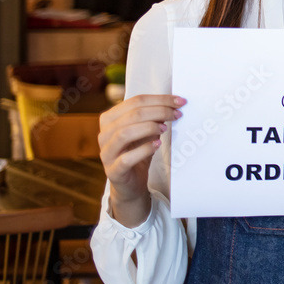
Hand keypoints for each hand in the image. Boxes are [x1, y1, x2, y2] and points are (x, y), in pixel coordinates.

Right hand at [98, 94, 184, 225]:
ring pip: (125, 132)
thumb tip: (172, 105)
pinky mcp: (112, 170)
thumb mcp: (147, 132)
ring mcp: (106, 152)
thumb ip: (154, 118)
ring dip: (149, 127)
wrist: (131, 184)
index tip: (180, 101)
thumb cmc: (138, 153)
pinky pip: (126, 158)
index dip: (159, 99)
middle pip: (132, 114)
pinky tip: (157, 145)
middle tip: (177, 114)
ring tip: (165, 129)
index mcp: (110, 119)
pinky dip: (144, 149)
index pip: (135, 101)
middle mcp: (104, 134)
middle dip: (159, 111)